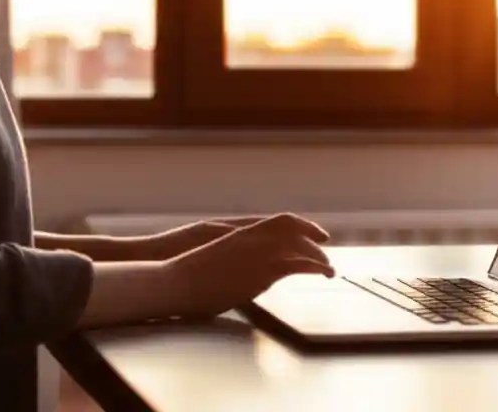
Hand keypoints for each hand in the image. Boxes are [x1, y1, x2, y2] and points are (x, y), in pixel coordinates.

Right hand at [164, 213, 334, 319]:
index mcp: (238, 232)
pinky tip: (319, 272)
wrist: (168, 275)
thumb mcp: (210, 251)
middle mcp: (248, 237)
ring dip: (315, 255)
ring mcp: (252, 254)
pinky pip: (289, 267)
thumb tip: (243, 259)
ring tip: (329, 266)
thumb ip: (231, 251)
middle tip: (326, 245)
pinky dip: (307, 267)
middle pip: (290, 230)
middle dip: (310, 236)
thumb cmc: (182, 267)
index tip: (314, 232)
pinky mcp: (254, 274)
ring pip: (294, 247)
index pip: (278, 222)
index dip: (299, 225)